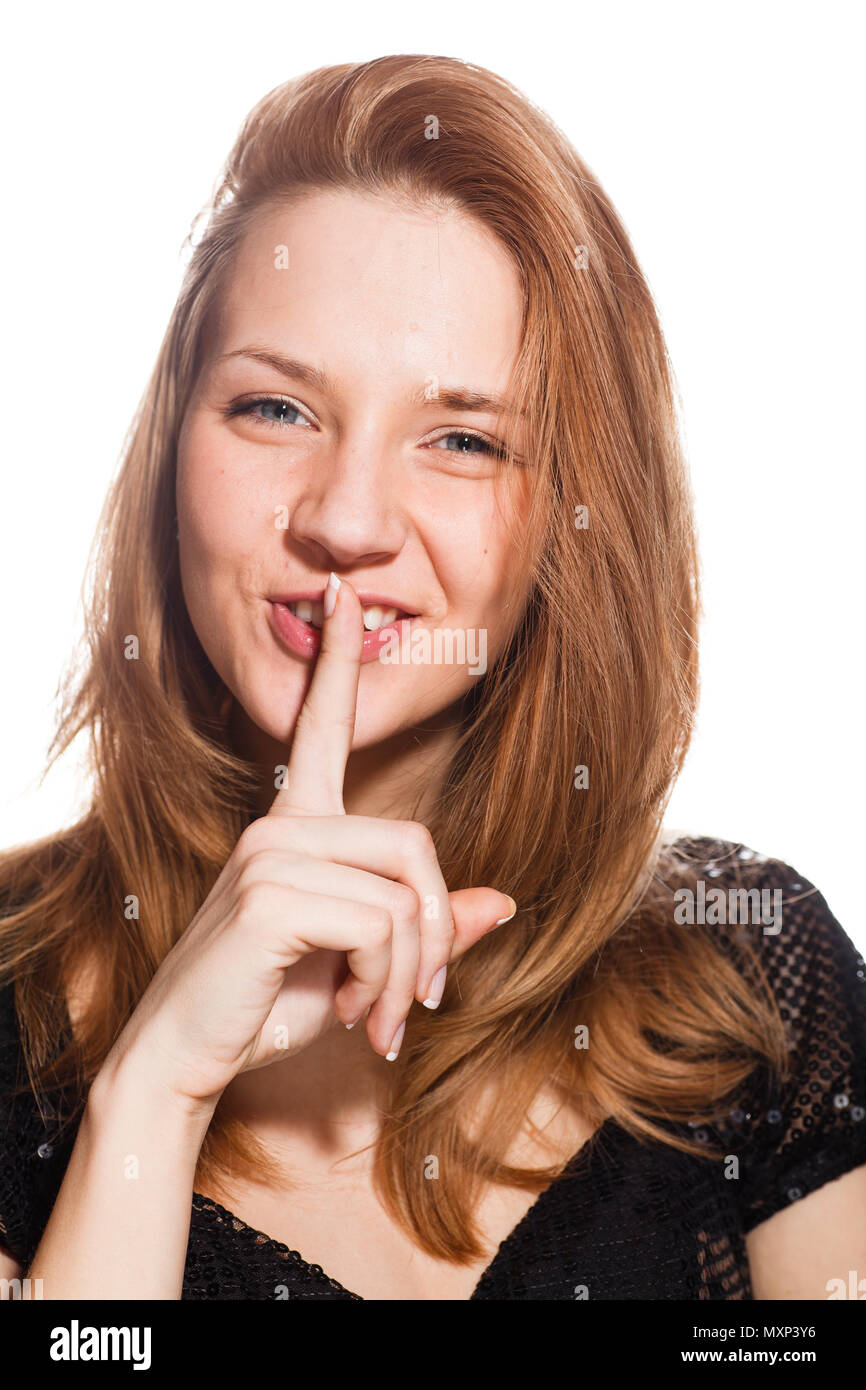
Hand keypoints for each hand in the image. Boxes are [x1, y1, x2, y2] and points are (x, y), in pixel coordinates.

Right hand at [108, 573, 515, 1108]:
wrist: (185, 1061)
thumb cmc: (266, 1006)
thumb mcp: (361, 966)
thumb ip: (422, 929)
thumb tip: (502, 902)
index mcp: (296, 826)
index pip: (321, 726)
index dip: (338, 660)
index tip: (343, 593)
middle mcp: (281, 826)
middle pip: (415, 846)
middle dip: (434, 935)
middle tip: (415, 1001)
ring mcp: (271, 854)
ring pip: (404, 893)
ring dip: (410, 973)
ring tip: (378, 1018)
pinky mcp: (269, 896)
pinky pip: (381, 927)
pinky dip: (386, 984)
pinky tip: (354, 1015)